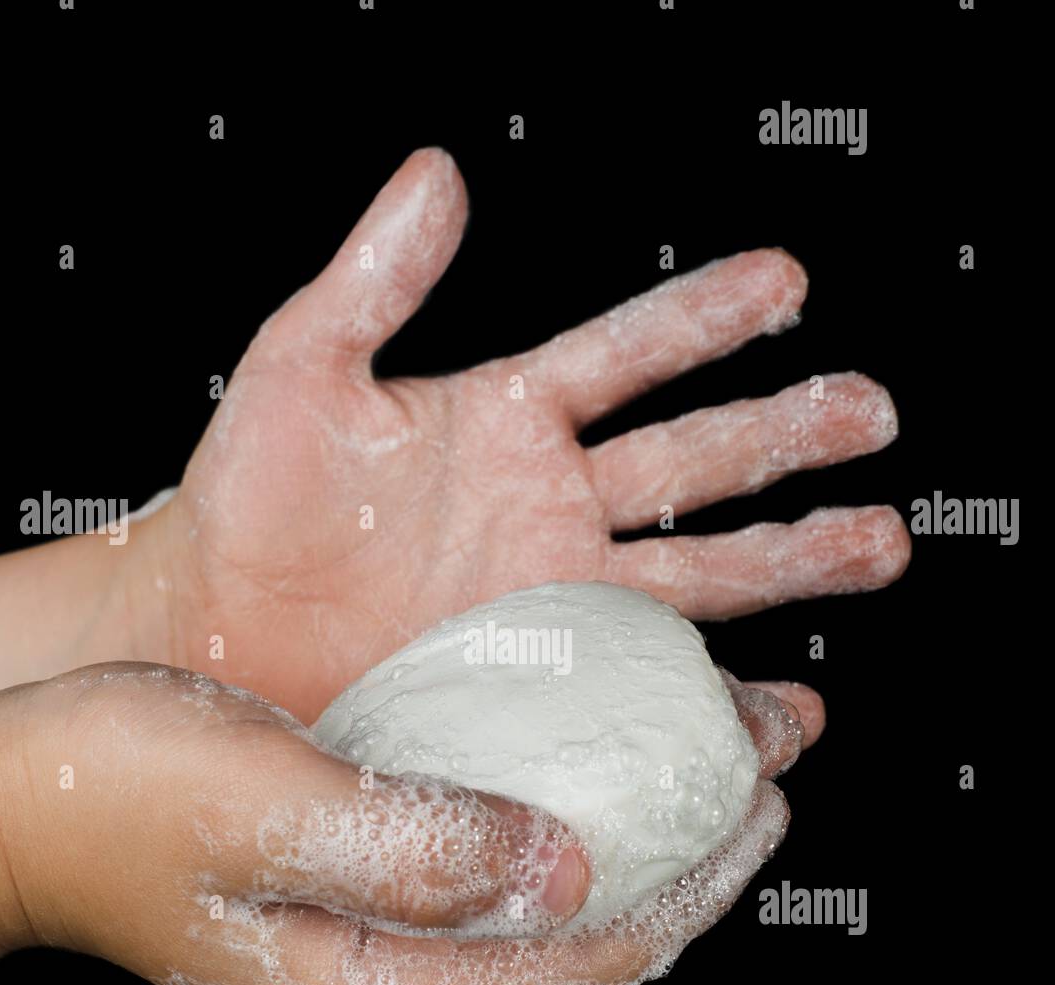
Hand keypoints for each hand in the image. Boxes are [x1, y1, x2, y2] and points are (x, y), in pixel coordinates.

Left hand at [0, 150, 906, 731]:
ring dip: (792, 551)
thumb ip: (375, 278)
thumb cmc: (246, 503)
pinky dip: (723, 686)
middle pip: (694, 461)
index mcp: (505, 420)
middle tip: (869, 410)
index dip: (703, 318)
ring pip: (700, 568)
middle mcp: (547, 504)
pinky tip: (786, 696)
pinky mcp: (544, 674)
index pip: (626, 354)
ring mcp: (553, 592)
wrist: (216, 629)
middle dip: (786, 432)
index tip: (783, 283)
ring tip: (878, 538)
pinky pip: (650, 676)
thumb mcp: (302, 369)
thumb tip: (435, 178)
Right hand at [0, 662, 798, 984]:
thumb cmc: (110, 797)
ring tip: (717, 778)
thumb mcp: (266, 808)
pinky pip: (501, 894)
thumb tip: (562, 869)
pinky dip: (570, 839)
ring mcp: (373, 964)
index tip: (757, 813)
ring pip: (552, 926)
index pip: (576, 969)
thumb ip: (417, 847)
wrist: (13, 802)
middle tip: (764, 781)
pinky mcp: (363, 914)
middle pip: (581, 957)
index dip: (685, 892)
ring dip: (643, 851)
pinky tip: (603, 790)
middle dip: (687, 871)